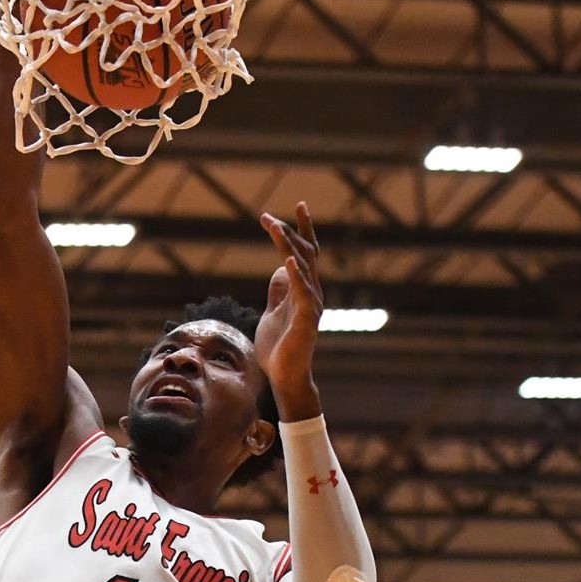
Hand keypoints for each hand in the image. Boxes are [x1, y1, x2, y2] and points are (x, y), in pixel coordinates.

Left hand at [254, 201, 323, 420]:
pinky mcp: (306, 320)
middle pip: (305, 255)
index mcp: (305, 290)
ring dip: (288, 247)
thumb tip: (279, 267)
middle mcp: (312, 293)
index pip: (305, 253)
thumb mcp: (274, 311)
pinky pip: (302, 294)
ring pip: (302, 269)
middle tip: (268, 218)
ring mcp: (311, 306)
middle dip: (290, 232)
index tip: (298, 205)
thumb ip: (279, 290)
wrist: (285, 377)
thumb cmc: (280, 347)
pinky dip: (296, 276)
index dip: (302, 229)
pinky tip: (286, 260)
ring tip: (277, 228)